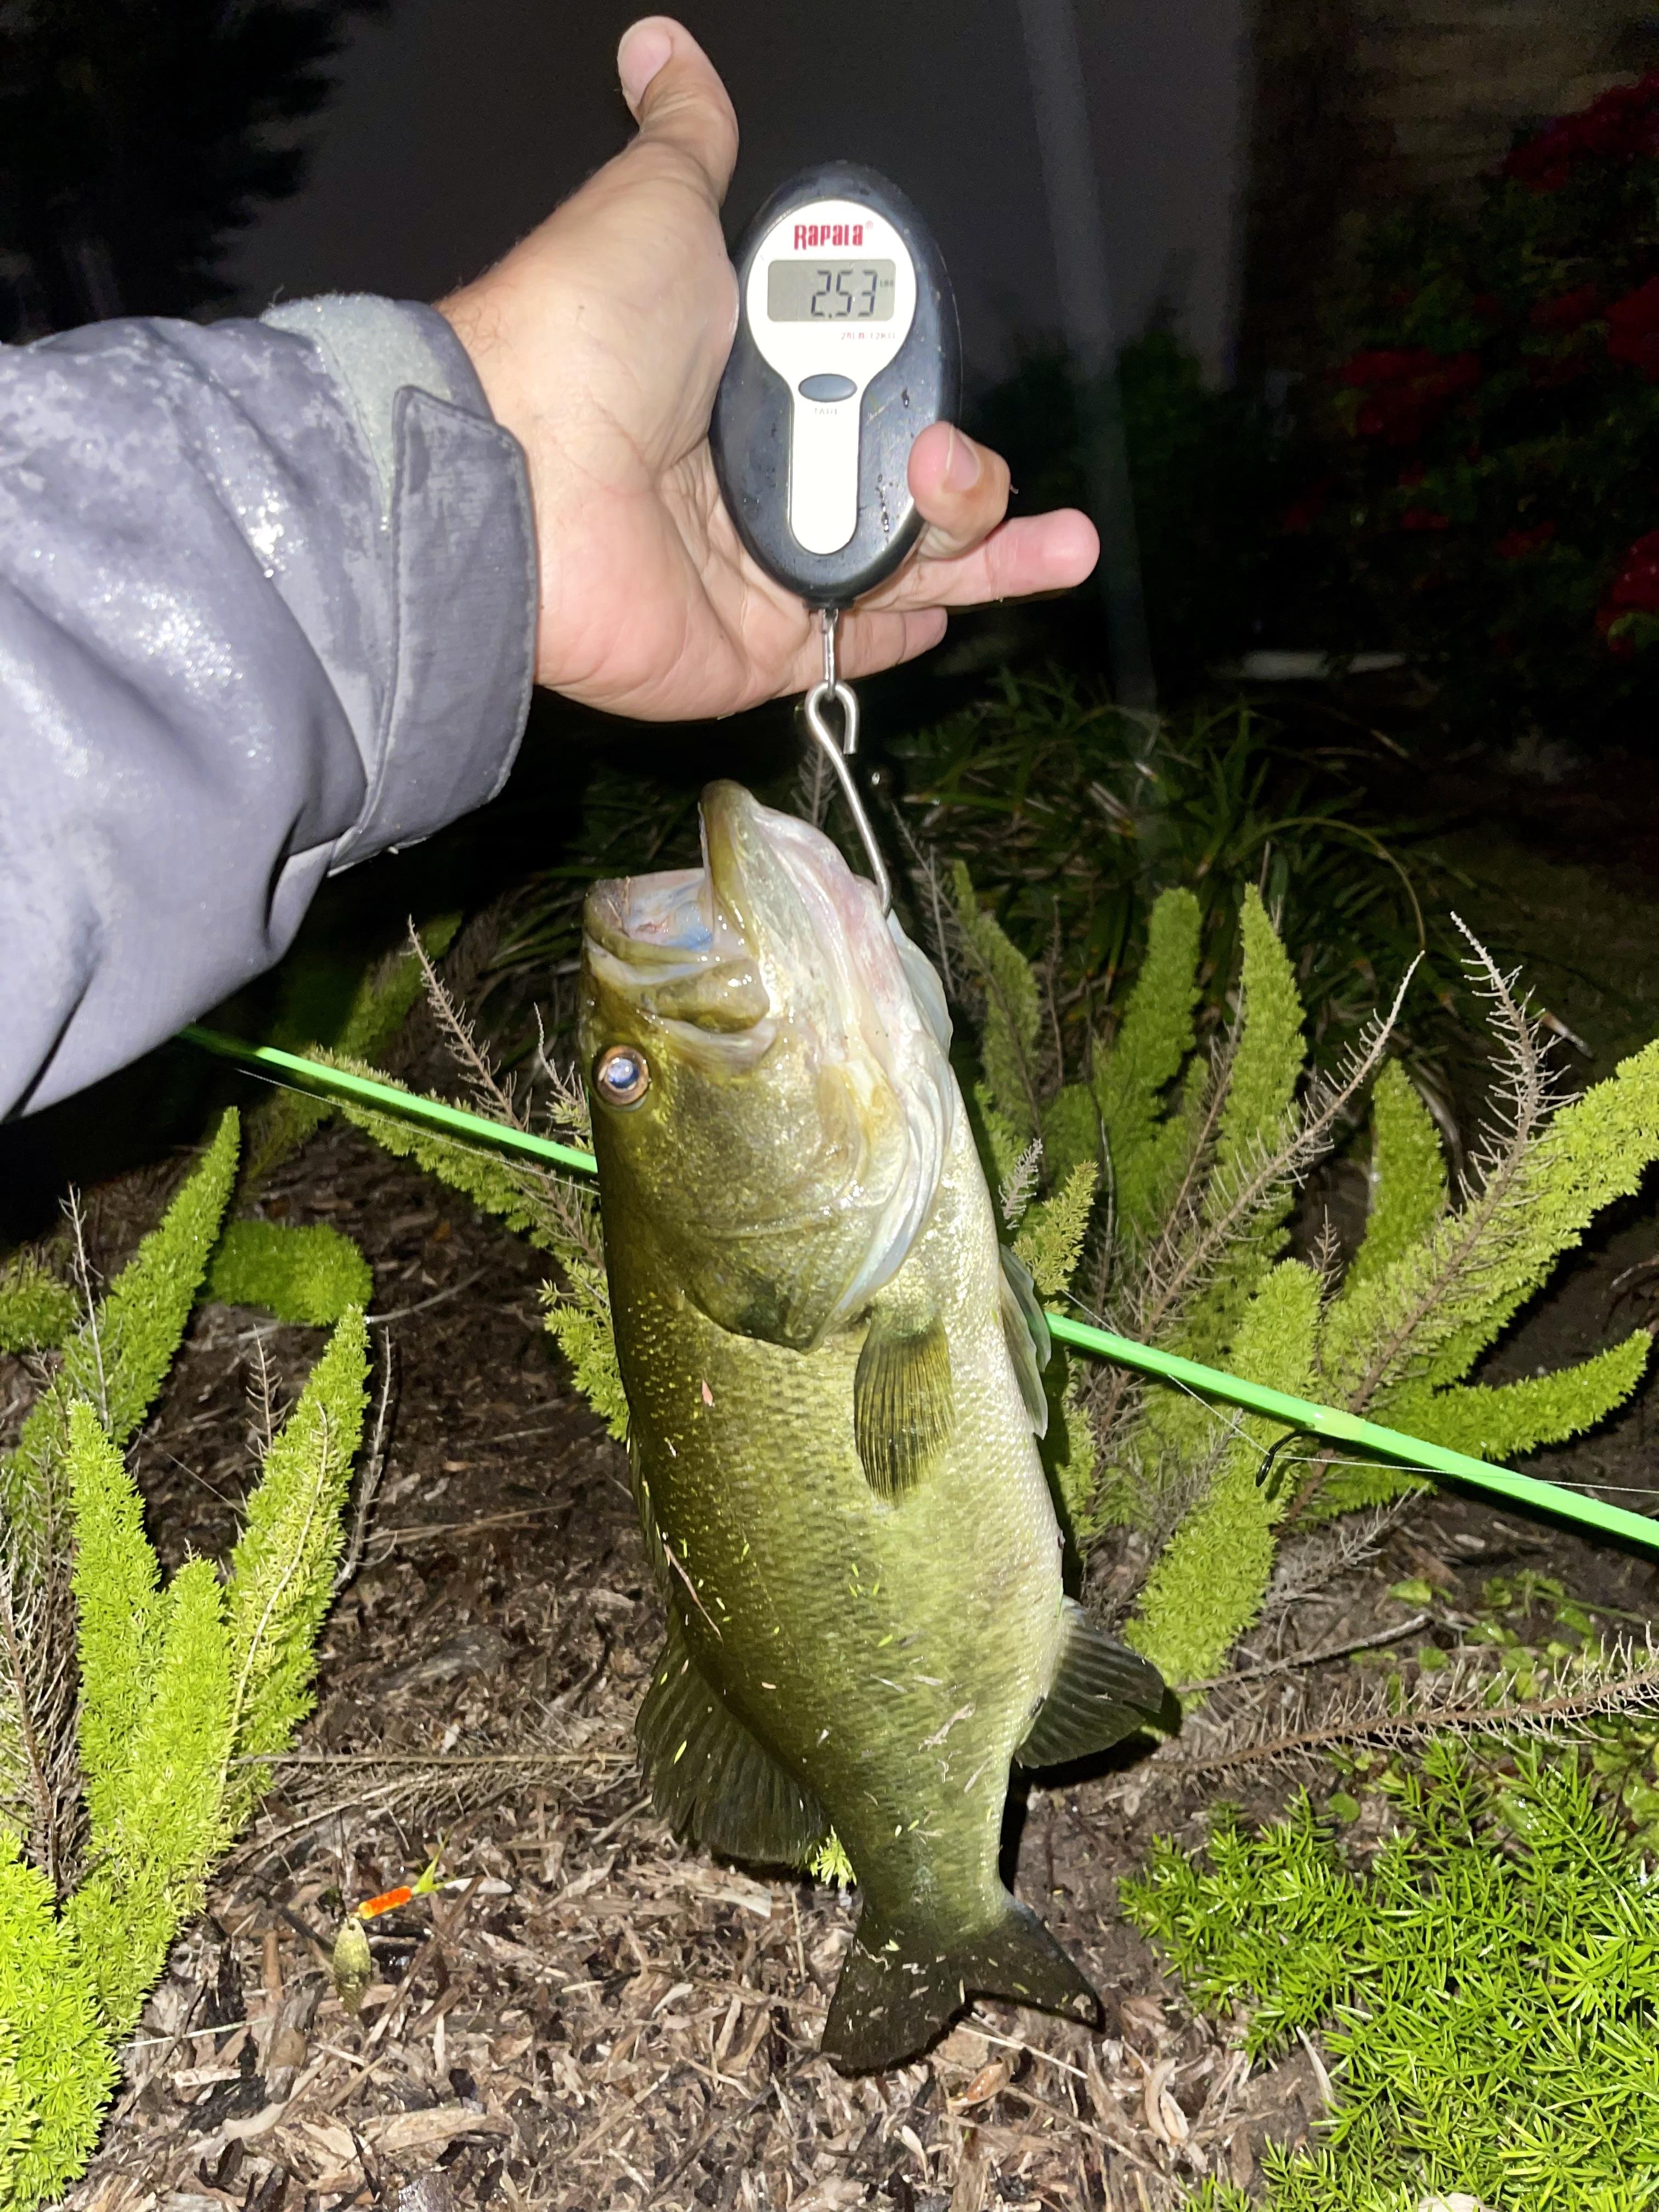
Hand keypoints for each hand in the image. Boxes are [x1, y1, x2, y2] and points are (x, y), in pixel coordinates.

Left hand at [438, 16, 1096, 721]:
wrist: (516, 463)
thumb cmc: (577, 334)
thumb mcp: (654, 203)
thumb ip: (691, 140)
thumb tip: (667, 52)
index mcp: (748, 384)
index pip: (873, 394)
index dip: (922, 389)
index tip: (937, 378)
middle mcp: (757, 478)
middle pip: (904, 490)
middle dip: (973, 481)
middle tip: (951, 458)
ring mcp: (758, 569)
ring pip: (903, 571)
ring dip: (990, 554)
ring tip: (1054, 541)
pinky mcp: (754, 645)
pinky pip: (850, 648)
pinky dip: (909, 630)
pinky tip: (962, 605)